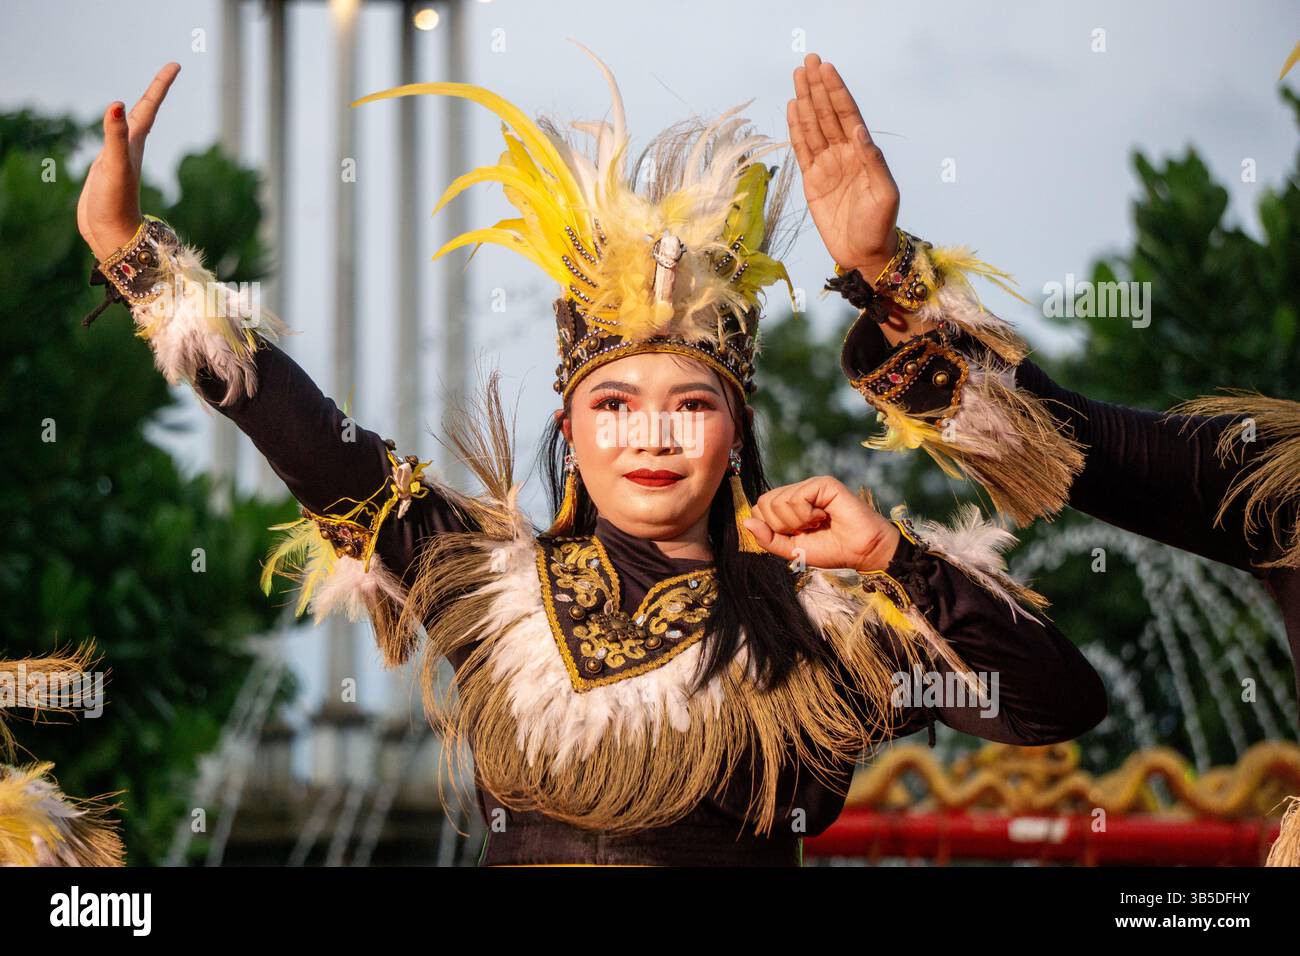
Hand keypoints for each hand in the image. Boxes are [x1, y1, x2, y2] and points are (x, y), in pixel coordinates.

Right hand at [77, 62, 180, 263]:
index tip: (176, 64)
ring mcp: (119, 160)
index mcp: (134, 143)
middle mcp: (130, 149)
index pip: (149, 106)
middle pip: (143, 112)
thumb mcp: (114, 166)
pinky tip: (117, 131)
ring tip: (147, 96)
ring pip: (130, 127)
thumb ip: (115, 135)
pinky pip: (115, 142)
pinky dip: (117, 130)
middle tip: (168, 72)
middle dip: (154, 91)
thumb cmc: (115, 203)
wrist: (111, 235)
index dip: (160, 84)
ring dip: (139, 110)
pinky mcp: (108, 171)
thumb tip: (116, 103)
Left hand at [743, 476, 899, 571]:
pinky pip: (796, 498)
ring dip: (798, 522)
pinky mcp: (822, 483)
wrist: (861, 552)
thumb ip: (768, 538)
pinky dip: (807, 515)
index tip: (796, 536)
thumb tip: (746, 521)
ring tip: (818, 523)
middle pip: (764, 503)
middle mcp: (797, 491)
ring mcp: (810, 485)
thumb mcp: (792, 550)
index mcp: (788, 506)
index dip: (772, 528)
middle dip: (783, 526)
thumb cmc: (830, 550)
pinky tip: (823, 516)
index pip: (758, 509)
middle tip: (807, 530)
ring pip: (778, 501)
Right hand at [787, 53, 898, 281]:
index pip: (847, 114)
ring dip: (806, 102)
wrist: (865, 253)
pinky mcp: (813, 181)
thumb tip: (858, 131)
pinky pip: (802, 150)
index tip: (826, 68)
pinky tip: (794, 109)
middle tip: (809, 61)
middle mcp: (844, 154)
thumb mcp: (884, 193)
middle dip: (818, 88)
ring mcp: (827, 166)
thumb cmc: (880, 225)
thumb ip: (872, 160)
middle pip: (828, 114)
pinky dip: (797, 129)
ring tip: (798, 77)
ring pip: (814, 127)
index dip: (836, 91)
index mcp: (863, 153)